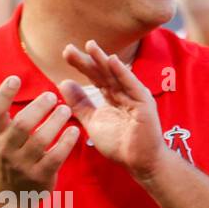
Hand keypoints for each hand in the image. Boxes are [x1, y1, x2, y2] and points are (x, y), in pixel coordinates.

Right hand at [0, 76, 80, 195]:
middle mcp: (6, 150)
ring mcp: (23, 165)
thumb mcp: (3, 141)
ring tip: (66, 110)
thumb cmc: (11, 160)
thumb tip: (15, 86)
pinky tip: (75, 131)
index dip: (3, 95)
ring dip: (55, 121)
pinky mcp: (41, 176)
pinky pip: (56, 156)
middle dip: (38, 107)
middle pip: (21, 124)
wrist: (9, 198)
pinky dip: (66, 141)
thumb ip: (10, 120)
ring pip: (40, 139)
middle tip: (52, 95)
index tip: (15, 78)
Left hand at [57, 40, 165, 183]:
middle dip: (87, 60)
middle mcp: (124, 93)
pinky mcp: (144, 103)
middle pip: (102, 74)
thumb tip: (63, 83)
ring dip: (103, 60)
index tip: (66, 53)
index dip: (81, 65)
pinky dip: (122, 73)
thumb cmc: (119, 144)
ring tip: (90, 46)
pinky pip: (132, 85)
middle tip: (68, 48)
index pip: (94, 78)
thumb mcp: (92, 122)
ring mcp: (135, 97)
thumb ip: (80, 104)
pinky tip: (112, 61)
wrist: (138, 161)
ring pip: (116, 75)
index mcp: (112, 97)